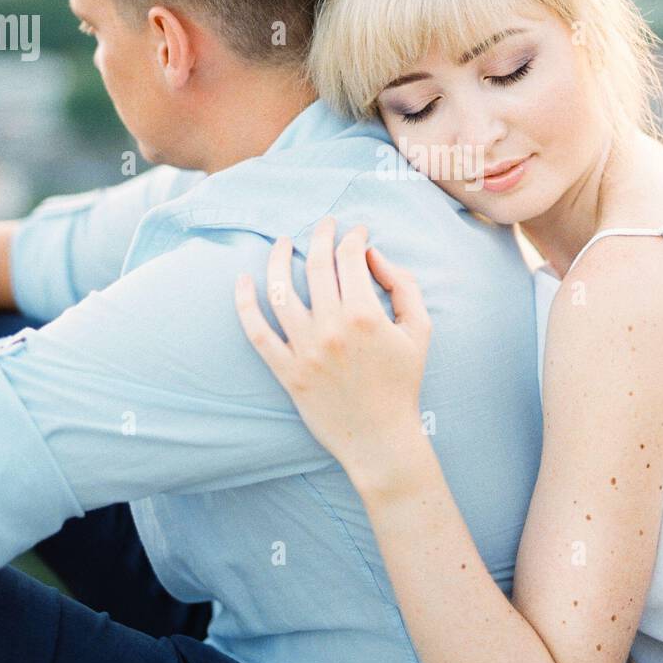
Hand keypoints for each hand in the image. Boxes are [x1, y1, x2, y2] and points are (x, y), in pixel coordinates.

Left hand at [235, 216, 432, 491]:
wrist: (381, 438)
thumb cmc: (403, 381)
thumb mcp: (419, 329)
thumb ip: (404, 285)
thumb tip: (373, 255)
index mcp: (365, 314)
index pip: (350, 258)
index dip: (353, 237)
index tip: (356, 233)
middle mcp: (331, 327)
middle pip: (316, 264)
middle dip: (321, 235)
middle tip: (324, 224)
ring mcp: (305, 349)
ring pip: (280, 291)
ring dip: (278, 258)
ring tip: (282, 242)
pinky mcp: (286, 370)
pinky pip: (257, 332)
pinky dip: (245, 304)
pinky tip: (242, 280)